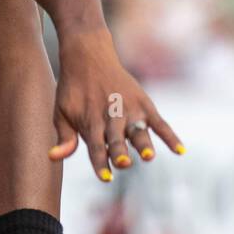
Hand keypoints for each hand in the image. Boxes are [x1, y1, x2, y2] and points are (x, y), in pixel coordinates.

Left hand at [49, 29, 184, 181]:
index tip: (105, 177)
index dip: (100, 162)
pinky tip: (180, 151)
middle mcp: (111, 116)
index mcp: (91, 121)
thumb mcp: (61, 112)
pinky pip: (160, 122)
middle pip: (117, 139)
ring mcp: (130, 109)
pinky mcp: (144, 103)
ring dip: (143, 144)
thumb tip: (53, 157)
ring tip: (149, 156)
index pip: (95, 146)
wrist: (88, 55)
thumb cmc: (72, 89)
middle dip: (120, 152)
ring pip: (138, 130)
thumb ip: (64, 137)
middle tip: (124, 163)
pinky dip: (170, 136)